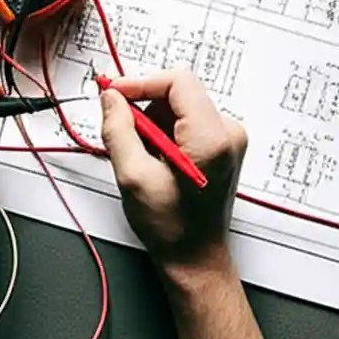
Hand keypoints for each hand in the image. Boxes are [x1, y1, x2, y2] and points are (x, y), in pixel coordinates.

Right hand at [100, 70, 246, 279]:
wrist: (195, 257)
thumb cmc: (172, 228)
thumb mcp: (133, 178)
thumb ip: (119, 130)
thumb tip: (111, 98)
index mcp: (211, 138)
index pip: (178, 81)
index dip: (141, 83)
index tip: (115, 94)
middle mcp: (227, 132)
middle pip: (179, 92)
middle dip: (144, 106)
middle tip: (122, 131)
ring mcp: (228, 139)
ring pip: (180, 106)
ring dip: (153, 122)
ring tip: (141, 156)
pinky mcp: (221, 145)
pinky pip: (187, 121)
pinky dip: (164, 132)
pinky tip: (154, 159)